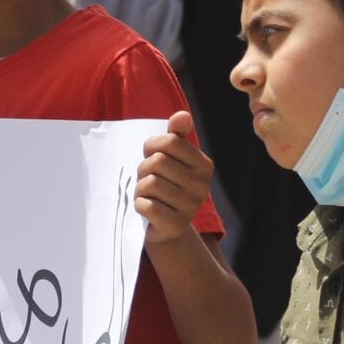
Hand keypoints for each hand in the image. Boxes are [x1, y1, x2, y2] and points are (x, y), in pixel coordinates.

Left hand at [137, 111, 213, 245]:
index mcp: (204, 165)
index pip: (170, 142)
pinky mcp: (175, 224)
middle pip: (158, 161)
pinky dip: (139, 205)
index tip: (151, 156)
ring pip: (150, 183)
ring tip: (147, 194)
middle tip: (147, 179)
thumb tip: (182, 115)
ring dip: (140, 188)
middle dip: (144, 169)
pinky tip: (146, 208)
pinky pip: (147, 205)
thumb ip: (176, 136)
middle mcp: (202, 186)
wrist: (166, 228)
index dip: (151, 146)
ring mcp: (190, 207)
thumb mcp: (171, 159)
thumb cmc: (165, 185)